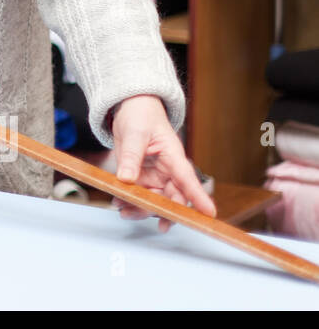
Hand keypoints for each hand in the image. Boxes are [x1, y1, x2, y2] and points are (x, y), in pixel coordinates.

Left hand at [110, 94, 216, 231]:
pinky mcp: (142, 179)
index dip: (199, 197)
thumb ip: (131, 156)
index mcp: (173, 157)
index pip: (188, 179)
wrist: (131, 111)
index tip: (209, 214)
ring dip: (141, 209)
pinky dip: (130, 202)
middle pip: (172, 198)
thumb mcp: (135, 133)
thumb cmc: (141, 117)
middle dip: (162, 212)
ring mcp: (156, 177)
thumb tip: (126, 178)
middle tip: (146, 217)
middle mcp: (168, 171)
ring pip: (156, 201)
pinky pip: (140, 196)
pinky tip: (119, 203)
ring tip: (124, 211)